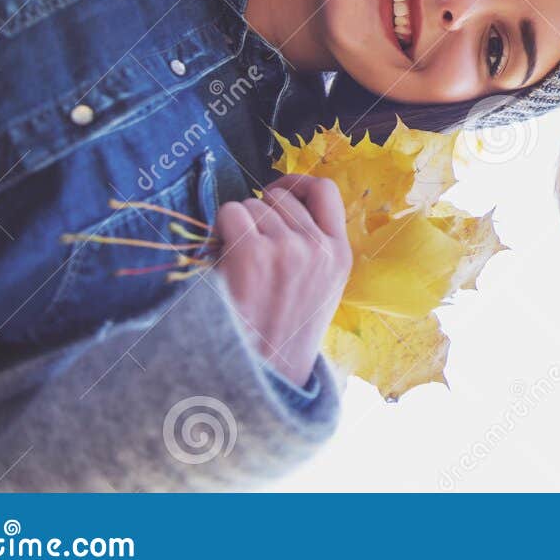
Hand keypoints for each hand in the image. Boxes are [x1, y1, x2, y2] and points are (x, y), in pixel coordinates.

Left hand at [214, 175, 351, 386]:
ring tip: (236, 263)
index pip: (325, 191)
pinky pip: (230, 214)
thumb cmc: (281, 335)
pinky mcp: (252, 252)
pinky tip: (221, 260)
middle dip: (259, 212)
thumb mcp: (319, 290)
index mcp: (340, 255)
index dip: (296, 182)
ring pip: (252, 204)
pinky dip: (219, 230)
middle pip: (280, 196)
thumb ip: (313, 248)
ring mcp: (287, 248)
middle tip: (248, 245)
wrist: (260, 376)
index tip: (277, 192)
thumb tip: (278, 203)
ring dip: (237, 225)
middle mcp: (318, 248)